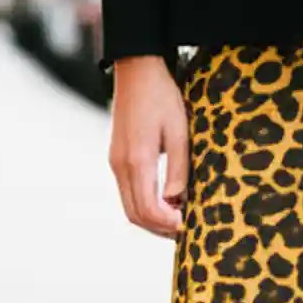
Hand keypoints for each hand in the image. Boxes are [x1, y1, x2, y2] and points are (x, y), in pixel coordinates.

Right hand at [108, 56, 187, 237]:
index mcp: (137, 160)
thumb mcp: (180, 132)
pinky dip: (145, 205)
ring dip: (152, 219)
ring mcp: (115, 163)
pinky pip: (128, 192)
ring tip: (178, 219)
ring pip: (129, 206)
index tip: (187, 226)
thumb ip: (178, 169)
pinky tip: (166, 202)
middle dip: (159, 228)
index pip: (148, 209)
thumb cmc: (162, 98)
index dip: (167, 225)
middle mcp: (121, 165)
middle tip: (185, 231)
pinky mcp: (116, 159)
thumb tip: (176, 201)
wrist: (137, 71)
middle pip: (135, 215)